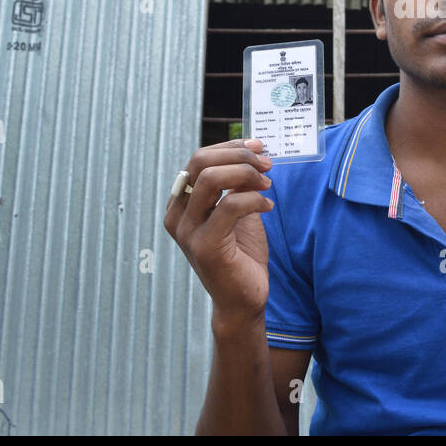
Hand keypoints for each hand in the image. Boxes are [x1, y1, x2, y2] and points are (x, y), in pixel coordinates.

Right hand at [163, 138, 274, 326]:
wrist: (242, 299)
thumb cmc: (240, 254)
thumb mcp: (238, 210)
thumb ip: (237, 183)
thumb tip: (252, 149)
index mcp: (181, 203)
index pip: (199, 158)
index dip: (231, 146)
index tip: (258, 146)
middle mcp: (177, 215)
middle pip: (201, 162)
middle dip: (239, 156)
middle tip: (267, 163)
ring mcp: (188, 231)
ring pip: (212, 179)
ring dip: (246, 174)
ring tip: (268, 183)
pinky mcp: (205, 246)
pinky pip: (230, 205)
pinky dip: (254, 199)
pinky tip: (268, 206)